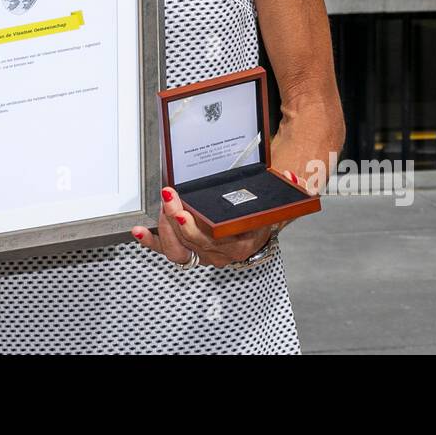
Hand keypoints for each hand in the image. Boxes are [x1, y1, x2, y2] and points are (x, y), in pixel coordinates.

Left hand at [130, 181, 295, 268]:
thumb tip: (296, 180)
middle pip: (192, 243)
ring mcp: (204, 254)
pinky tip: (139, 231)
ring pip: (179, 251)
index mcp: (241, 244)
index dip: (193, 228)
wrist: (262, 223)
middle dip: (175, 219)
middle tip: (168, 198)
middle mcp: (221, 254)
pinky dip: (151, 242)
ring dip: (164, 229)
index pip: (213, 241)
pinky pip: (168, 251)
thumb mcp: (278, 201)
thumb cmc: (264, 209)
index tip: (181, 211)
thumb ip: (289, 191)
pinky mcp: (190, 250)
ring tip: (163, 204)